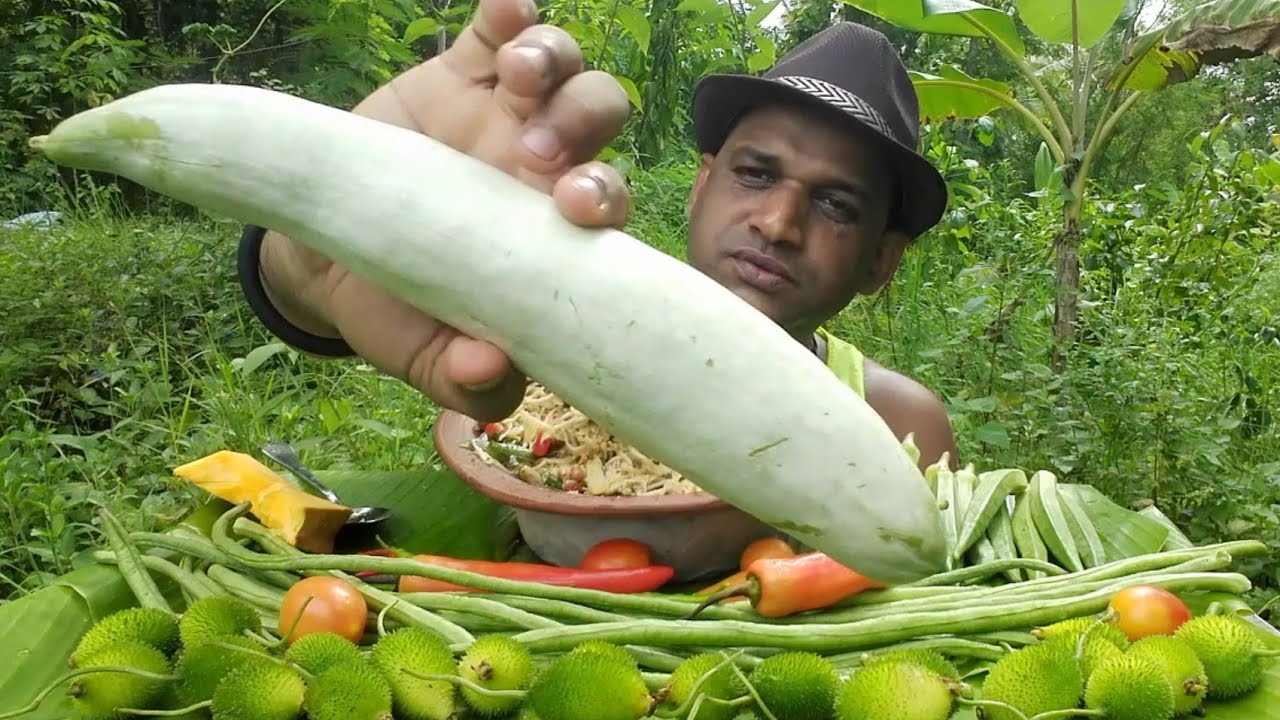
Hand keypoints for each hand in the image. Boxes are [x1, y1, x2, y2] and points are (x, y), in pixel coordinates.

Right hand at [257, 0, 631, 421]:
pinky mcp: (461, 72)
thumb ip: (465, 379)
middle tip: (535, 152)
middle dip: (582, 124)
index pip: (606, 203)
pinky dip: (511, 13)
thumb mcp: (425, 355)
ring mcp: (505, 111)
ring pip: (563, 67)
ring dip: (553, 61)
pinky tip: (506, 10)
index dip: (603, 196)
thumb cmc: (398, 311)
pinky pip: (499, 30)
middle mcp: (544, 163)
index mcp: (552, 229)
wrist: (326, 262)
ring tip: (518, 77)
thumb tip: (493, 375)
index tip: (573, 209)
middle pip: (598, 120)